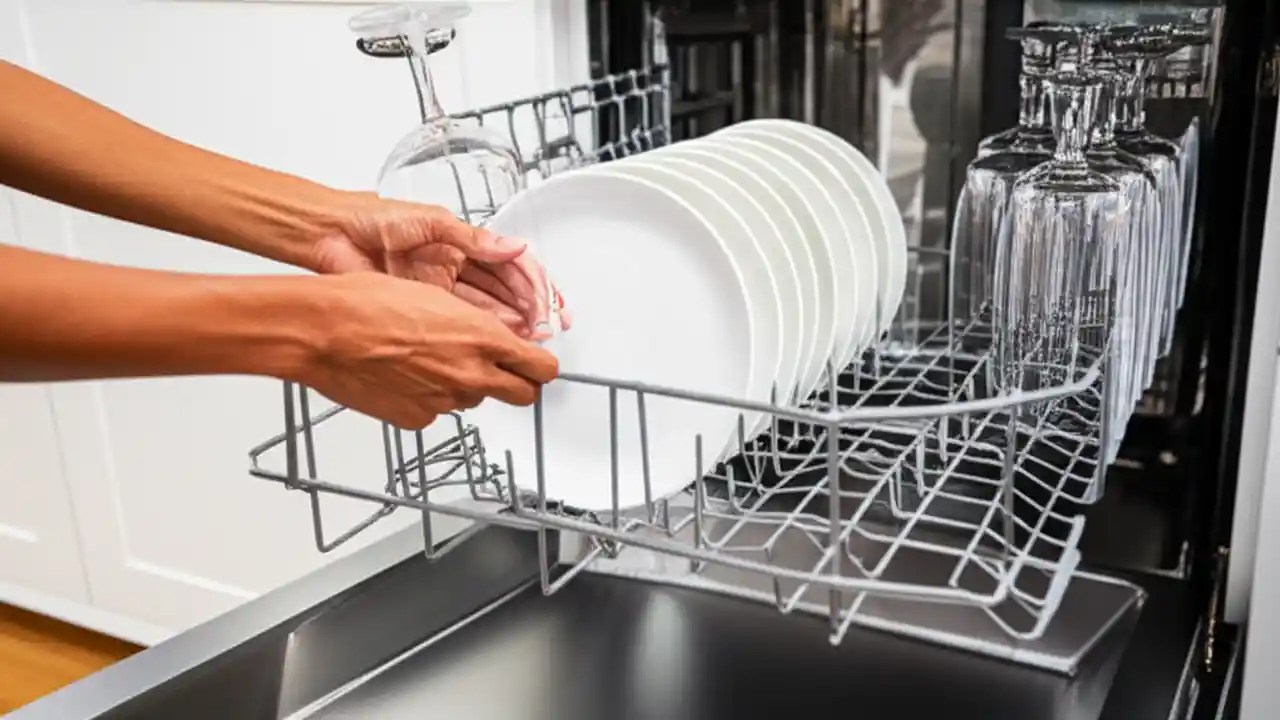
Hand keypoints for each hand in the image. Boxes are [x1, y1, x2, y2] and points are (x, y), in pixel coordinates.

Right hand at [302, 272, 558, 428]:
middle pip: (524, 395)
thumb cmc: (370, 303)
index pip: (541, 367)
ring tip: (431, 361)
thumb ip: (473, 326)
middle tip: (505, 372)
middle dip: (519, 384)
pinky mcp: (418, 418)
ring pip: (475, 399)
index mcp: (483, 338)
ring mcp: (446, 400)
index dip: (541, 366)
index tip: (538, 364)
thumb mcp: (438, 298)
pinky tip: (405, 376)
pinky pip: (437, 411)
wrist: (326, 330)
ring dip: (466, 385)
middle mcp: (471, 373)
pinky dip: (429, 398)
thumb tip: (488, 338)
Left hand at [310, 192, 569, 339]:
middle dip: (529, 308)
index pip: (510, 265)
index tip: (548, 300)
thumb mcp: (430, 221)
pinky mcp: (423, 309)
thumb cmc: (372, 218)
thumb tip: (512, 246)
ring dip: (510, 324)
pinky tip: (496, 341)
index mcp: (462, 243)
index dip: (533, 282)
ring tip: (527, 336)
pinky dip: (481, 333)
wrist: (330, 235)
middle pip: (504, 291)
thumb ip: (473, 238)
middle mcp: (456, 268)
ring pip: (486, 310)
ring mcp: (440, 290)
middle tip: (544, 326)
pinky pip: (459, 323)